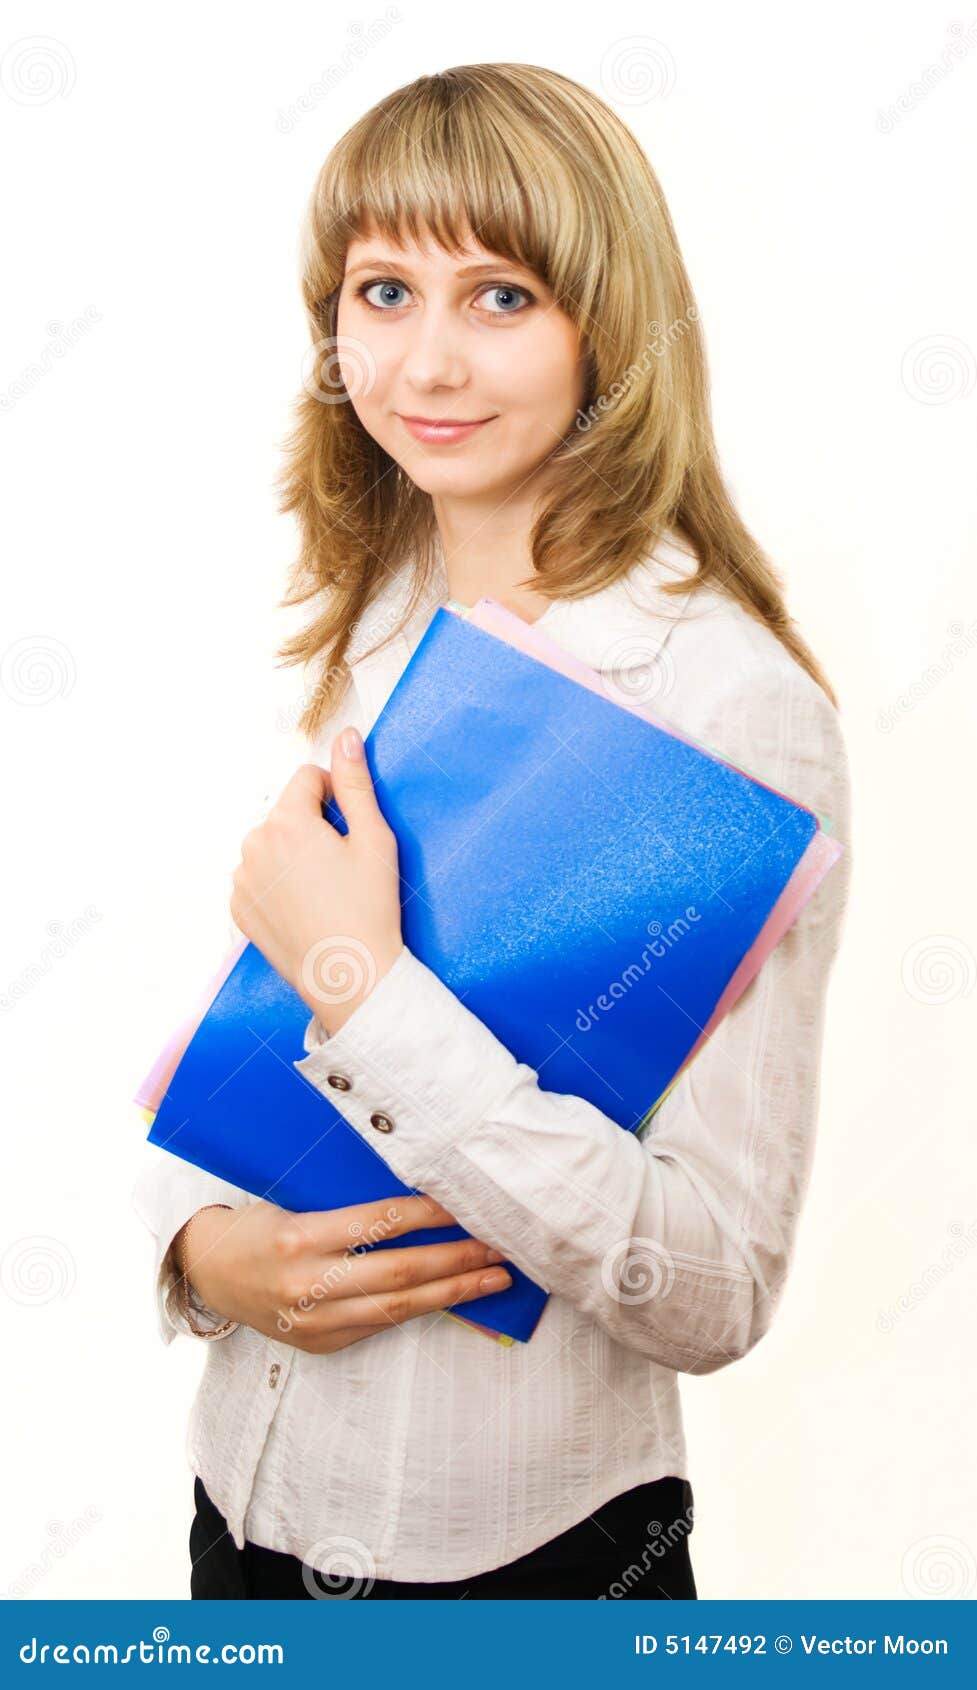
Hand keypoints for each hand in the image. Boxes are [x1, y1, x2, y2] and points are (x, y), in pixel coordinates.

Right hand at [176, 1196, 512, 1353]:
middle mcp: (306, 1284)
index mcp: (297, 1237)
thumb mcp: (290, 1201)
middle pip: (398, 1273)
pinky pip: (380, 1325)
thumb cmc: (256, 1222)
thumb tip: (418, 1191)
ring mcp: (314, 1321)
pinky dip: (421, 1310)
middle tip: (500, 1246)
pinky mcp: (320, 1344)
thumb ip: (344, 1204)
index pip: (378, 1223)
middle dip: (456, 1260)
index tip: (469, 1205)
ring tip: (494, 1279)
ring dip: (453, 1293)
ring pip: (397, 1308)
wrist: (207, 1272)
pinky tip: (454, 1298)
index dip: (429, 1216)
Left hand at [229, 728, 402, 1035]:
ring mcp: (241, 879)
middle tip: (342, 867)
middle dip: (312, 826)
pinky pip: (258, 877)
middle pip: (286, 812)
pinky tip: (305, 908)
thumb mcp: (374, 839)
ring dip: (293, 854)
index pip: (308, 778)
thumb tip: (346, 736)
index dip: (336, 796)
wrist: (350, 976)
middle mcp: (253, 845)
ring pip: (271, 845)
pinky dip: (278, 883)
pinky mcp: (237, 908)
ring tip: (324, 890)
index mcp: (286, 821)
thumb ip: (356, 783)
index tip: (352, 831)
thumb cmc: (369, 908)